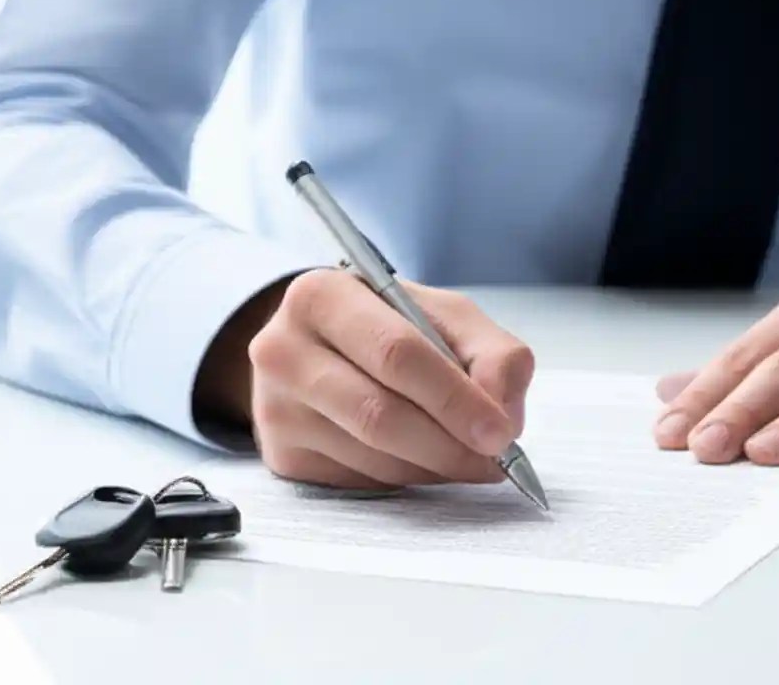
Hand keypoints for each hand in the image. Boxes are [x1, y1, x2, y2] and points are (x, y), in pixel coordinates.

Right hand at [198, 269, 533, 488]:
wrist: (321, 348)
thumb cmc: (390, 327)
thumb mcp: (445, 317)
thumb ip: (493, 354)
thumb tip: (503, 416)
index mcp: (322, 296)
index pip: (396, 354)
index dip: (455, 398)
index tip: (500, 432)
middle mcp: (283, 350)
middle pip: (380, 414)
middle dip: (450, 445)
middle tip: (495, 459)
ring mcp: (275, 408)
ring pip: (373, 457)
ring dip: (435, 466)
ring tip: (468, 456)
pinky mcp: (281, 456)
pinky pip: (360, 481)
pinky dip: (408, 478)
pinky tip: (425, 459)